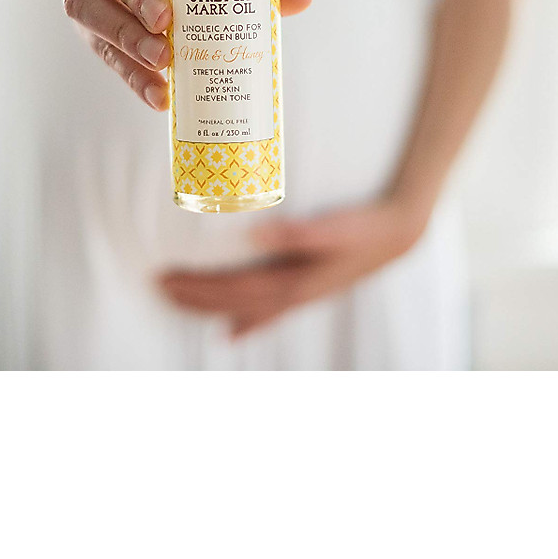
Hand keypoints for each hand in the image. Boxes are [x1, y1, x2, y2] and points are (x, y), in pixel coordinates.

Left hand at [158, 199, 426, 337]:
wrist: (400, 232)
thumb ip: (295, 233)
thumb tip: (255, 236)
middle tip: (158, 286)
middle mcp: (293, 294)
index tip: (165, 277)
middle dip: (195, 297)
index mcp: (293, 281)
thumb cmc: (364, 226)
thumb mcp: (332, 226)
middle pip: (233, 302)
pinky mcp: (310, 289)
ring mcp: (302, 295)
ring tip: (180, 304)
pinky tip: (232, 332)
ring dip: (213, 307)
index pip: (233, 290)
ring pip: (247, 309)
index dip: (198, 288)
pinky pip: (270, 313)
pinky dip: (248, 323)